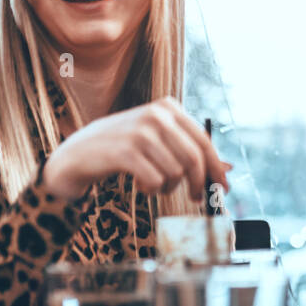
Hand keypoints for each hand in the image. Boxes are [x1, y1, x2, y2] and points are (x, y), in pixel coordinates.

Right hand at [43, 97, 231, 200]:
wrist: (79, 152)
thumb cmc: (126, 147)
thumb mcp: (158, 139)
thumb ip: (188, 149)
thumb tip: (226, 170)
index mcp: (169, 107)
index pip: (203, 141)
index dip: (216, 167)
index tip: (223, 187)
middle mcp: (156, 115)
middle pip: (194, 158)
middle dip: (199, 183)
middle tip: (196, 197)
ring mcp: (140, 132)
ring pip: (175, 172)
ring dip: (168, 187)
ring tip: (154, 184)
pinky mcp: (125, 152)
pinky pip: (155, 180)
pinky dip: (152, 189)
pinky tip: (140, 184)